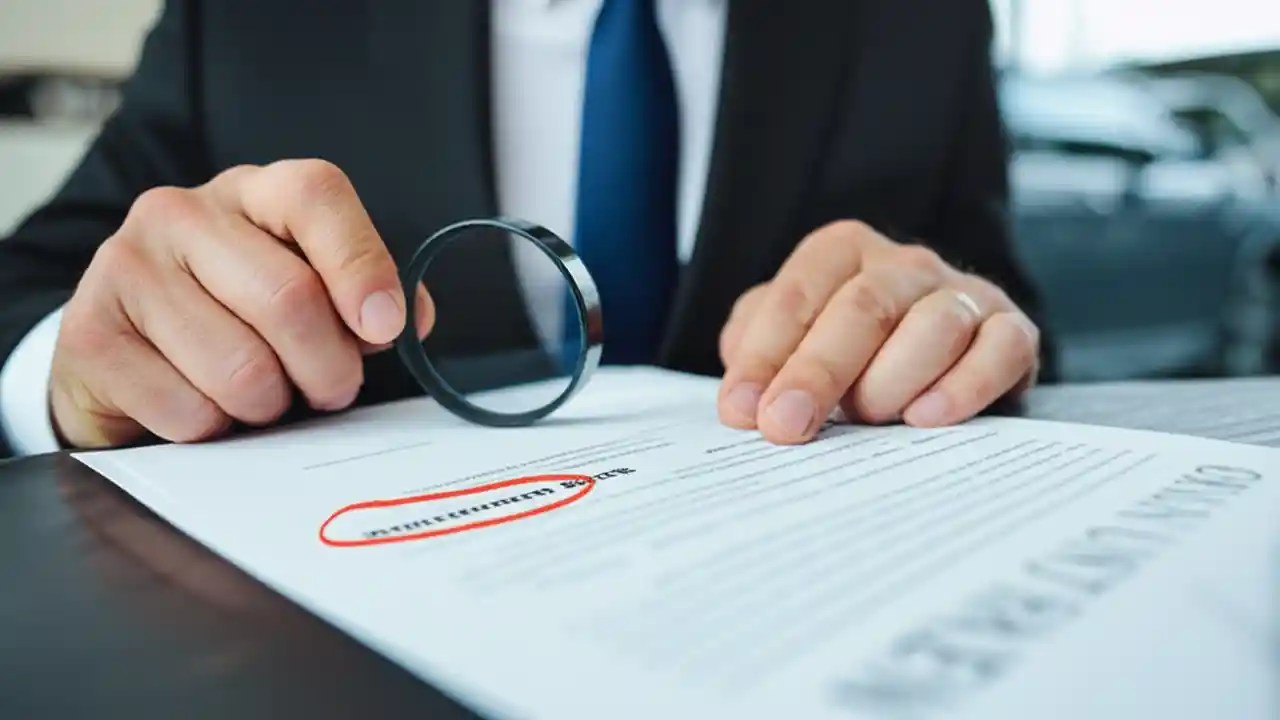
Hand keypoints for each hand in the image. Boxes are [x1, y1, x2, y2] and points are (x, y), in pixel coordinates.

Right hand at [51, 159, 433, 448]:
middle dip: (328, 368)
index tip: (386, 327)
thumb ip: (365, 301)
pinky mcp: (91, 335)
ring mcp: (126, 266)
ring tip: (259, 395)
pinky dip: (213, 428)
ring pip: (242, 369)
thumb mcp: (310, 292)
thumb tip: (406, 317)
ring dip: (268, 405)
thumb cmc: (239, 320)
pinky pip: (189, 411)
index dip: (362, 267)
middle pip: (289, 298)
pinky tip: (202, 405)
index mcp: (253, 192)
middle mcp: (182, 213)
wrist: (128, 355)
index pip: (315, 197)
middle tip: (330, 389)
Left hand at [717, 221, 1038, 443]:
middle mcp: (905, 265)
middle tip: (787, 426)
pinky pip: (1001, 349)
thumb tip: (744, 395)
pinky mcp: (1011, 332)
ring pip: (935, 324)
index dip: (765, 356)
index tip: (742, 411)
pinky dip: (966, 385)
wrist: (931, 366)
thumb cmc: (844, 355)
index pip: (798, 295)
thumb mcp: (787, 340)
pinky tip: (927, 417)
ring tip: (867, 420)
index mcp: (842, 252)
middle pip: (864, 307)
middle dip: (818, 371)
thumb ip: (755, 351)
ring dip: (892, 380)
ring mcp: (963, 295)